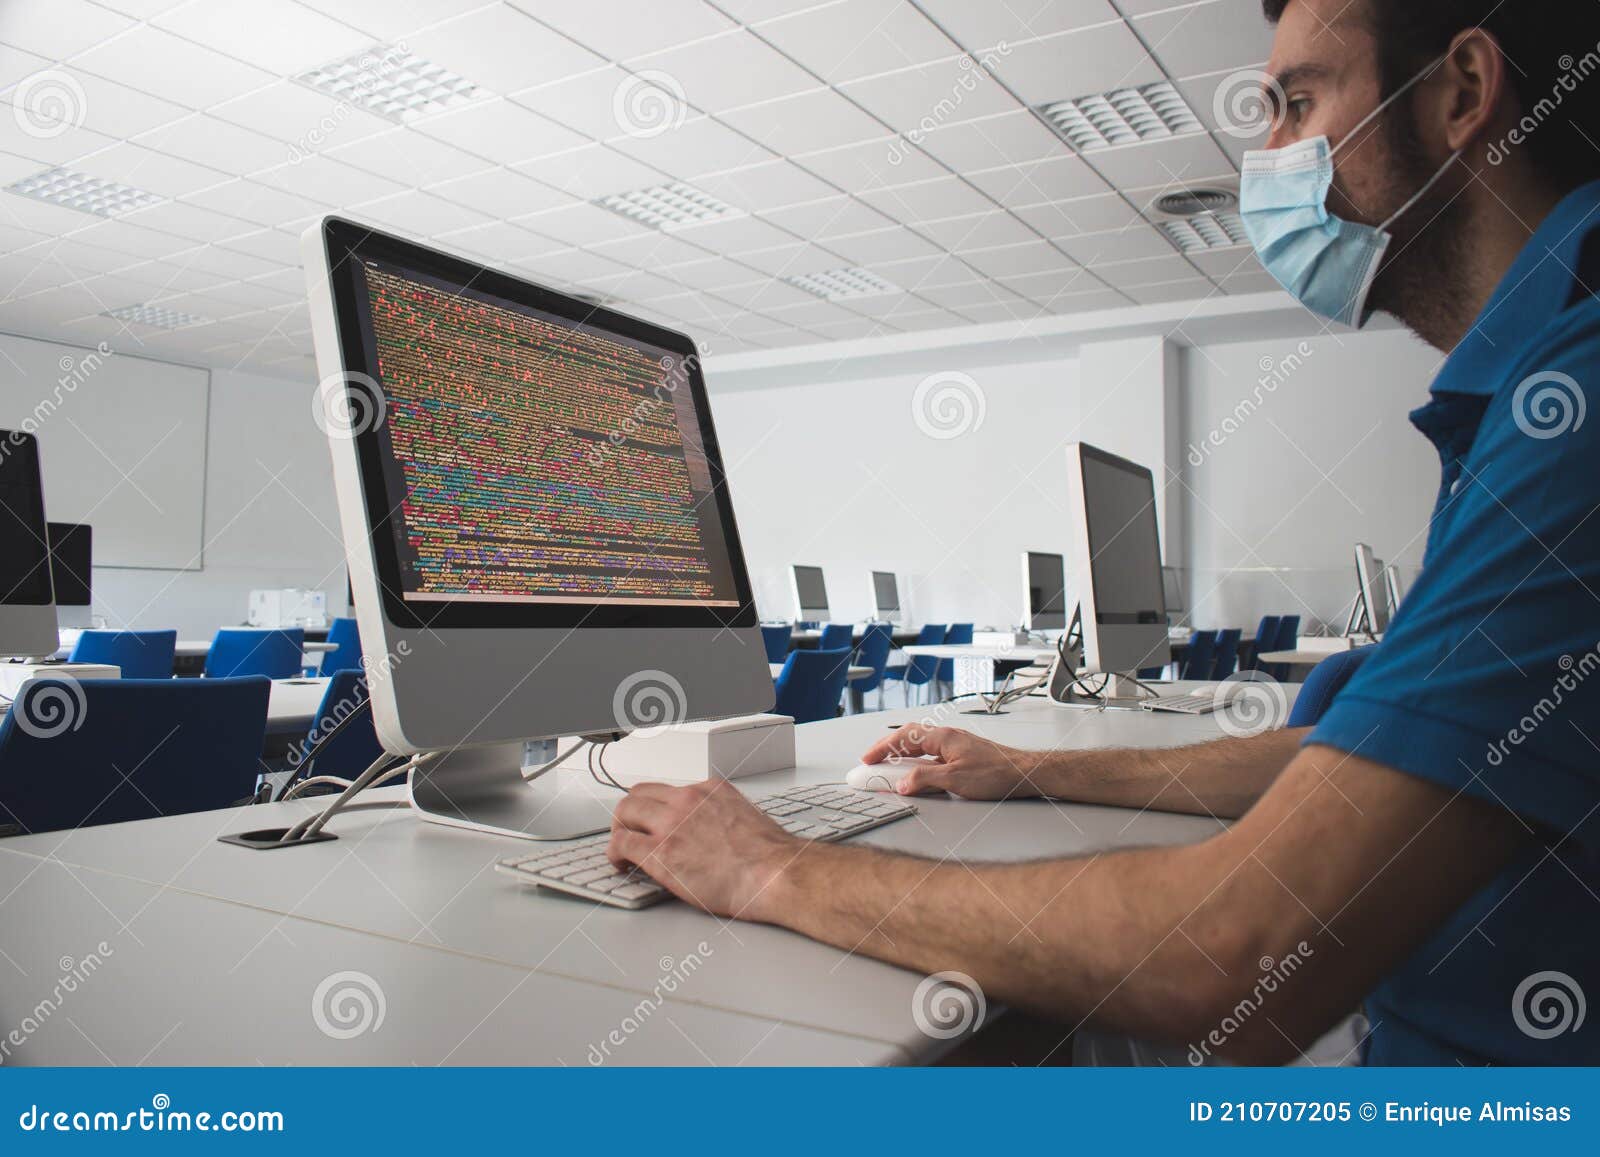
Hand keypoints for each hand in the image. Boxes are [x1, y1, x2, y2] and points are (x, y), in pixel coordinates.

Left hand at [606, 779, 795, 919]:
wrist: (776, 873)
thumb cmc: (770, 856)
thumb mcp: (744, 816)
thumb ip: (720, 816)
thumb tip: (711, 832)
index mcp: (709, 790)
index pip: (667, 789)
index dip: (654, 806)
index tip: (651, 819)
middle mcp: (686, 800)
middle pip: (638, 795)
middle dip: (630, 814)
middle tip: (628, 831)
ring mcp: (670, 824)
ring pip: (624, 813)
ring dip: (618, 830)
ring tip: (621, 849)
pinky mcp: (660, 852)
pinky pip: (621, 844)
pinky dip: (614, 853)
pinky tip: (620, 865)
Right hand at [857, 725, 1047, 799]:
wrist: (1024, 774)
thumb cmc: (996, 773)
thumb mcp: (954, 780)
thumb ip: (925, 780)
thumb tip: (903, 783)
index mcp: (942, 737)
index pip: (904, 738)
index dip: (882, 748)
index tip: (868, 759)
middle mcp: (948, 737)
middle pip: (910, 737)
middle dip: (888, 749)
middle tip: (873, 762)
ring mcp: (955, 745)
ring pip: (921, 746)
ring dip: (903, 755)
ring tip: (890, 769)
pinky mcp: (962, 755)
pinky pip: (932, 754)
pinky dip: (918, 762)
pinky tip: (917, 773)